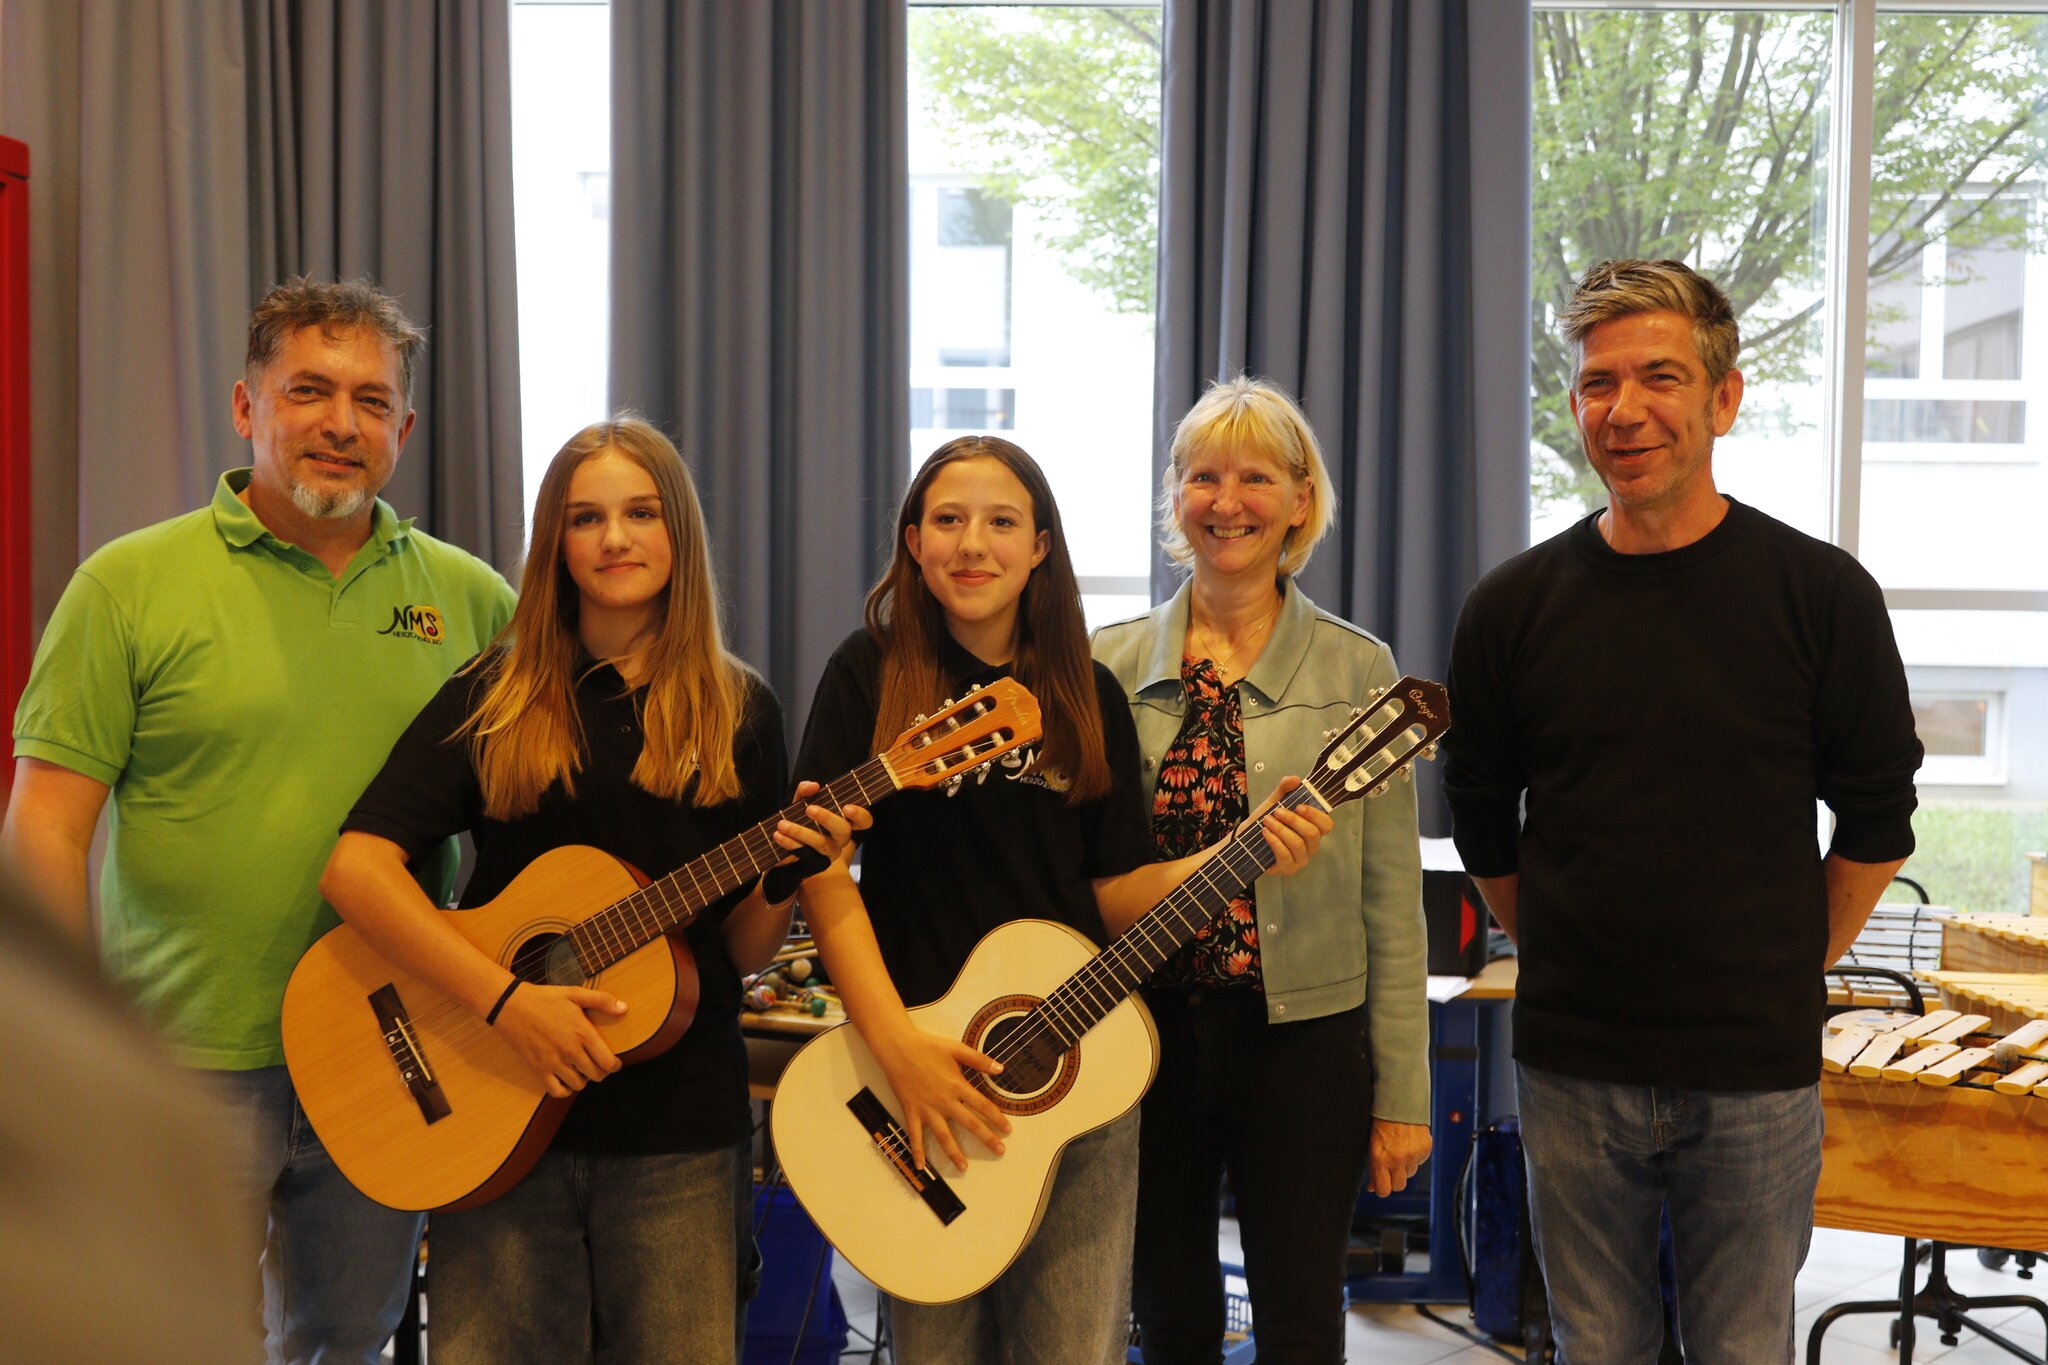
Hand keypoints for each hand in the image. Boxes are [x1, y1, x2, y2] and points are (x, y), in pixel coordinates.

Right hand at [492, 983, 626, 1098]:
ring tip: (582, 1069)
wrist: (511, 1006)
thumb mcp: (575, 993)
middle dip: (601, 1072)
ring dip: (584, 1080)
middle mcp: (570, 1051)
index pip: (608, 1061)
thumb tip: (623, 1008)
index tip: (614, 1063)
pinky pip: (556, 1091)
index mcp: (582, 1033)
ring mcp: (553, 1062)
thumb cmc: (544, 999)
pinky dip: (564, 1090)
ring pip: (578, 1085)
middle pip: (596, 1075)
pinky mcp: (538, 1069)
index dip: (615, 1065)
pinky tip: (566, 1080)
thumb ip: (601, 1000)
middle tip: (598, 1064)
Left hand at [764, 781, 871, 901]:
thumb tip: (813, 786)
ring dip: (800, 832)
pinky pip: (805, 854)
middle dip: (827, 818)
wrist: (784, 849)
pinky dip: (790, 843)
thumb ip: (806, 791)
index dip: (860, 815)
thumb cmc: (801, 820)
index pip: (864, 821)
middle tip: (809, 809)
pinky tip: (778, 836)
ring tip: (782, 824)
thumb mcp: (802, 802)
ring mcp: (829, 853)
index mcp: (845, 822)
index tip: (847, 807)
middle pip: (843, 830)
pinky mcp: (815, 864)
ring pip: (821, 843)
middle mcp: (841, 838)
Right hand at [869, 1019, 1010, 1173]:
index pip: (982, 1105)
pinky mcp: (911, 1112)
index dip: (997, 1118)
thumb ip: (979, 1060)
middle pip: (969, 1123)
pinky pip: (914, 1135)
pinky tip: (920, 1166)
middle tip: (999, 1150)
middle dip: (986, 1138)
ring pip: (943, 1136)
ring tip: (964, 1167)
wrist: (898, 1048)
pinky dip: (917, 1151)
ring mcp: (927, 1109)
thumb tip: (1001, 1069)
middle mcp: (944, 1101)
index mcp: (957, 1085)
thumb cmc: (928, 1046)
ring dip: (954, 1153)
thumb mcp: (956, 1048)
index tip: (1007, 1129)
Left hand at [1244, 776, 1333, 876]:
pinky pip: (1285, 855)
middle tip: (1278, 812)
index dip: (1316, 815)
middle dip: (1293, 820)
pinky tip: (1265, 833)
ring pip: (1298, 844)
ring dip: (1281, 830)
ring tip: (1267, 821)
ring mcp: (1300, 859)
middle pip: (1313, 833)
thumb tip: (1295, 779)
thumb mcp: (1273, 802)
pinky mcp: (1287, 868)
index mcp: (1312, 829)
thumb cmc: (1264, 823)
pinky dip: (1274, 841)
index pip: (1327, 825)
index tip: (1299, 806)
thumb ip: (1284, 789)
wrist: (1243, 840)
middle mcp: (1310, 846)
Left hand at [1369, 1118, 1431, 1196]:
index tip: (1381, 1184)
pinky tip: (1409, 1145)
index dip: (1382, 1188)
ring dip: (1405, 1167)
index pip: (1383, 1190)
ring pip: (1410, 1174)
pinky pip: (1420, 1162)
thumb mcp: (1372, 1144)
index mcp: (1380, 1158)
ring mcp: (1413, 1155)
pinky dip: (1415, 1157)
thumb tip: (1371, 1186)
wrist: (1401, 1102)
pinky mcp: (1425, 1150)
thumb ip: (1373, 1167)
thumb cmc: (1383, 1119)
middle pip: (1399, 1186)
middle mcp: (1397, 1159)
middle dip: (1394, 1179)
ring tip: (1400, 1150)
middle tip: (1390, 1168)